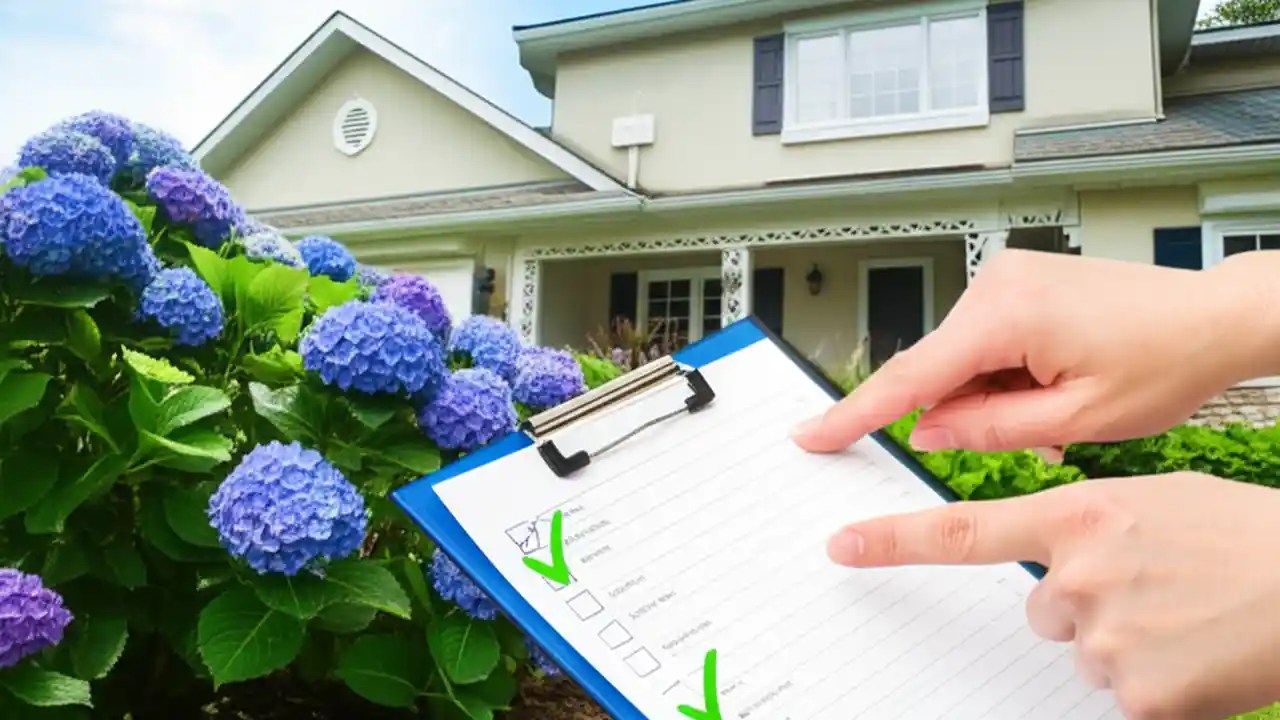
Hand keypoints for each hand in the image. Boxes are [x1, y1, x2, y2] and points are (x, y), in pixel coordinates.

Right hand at [792, 249, 1279, 453]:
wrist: (1214, 316)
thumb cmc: (1166, 360)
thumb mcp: (1076, 422)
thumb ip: (987, 430)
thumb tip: (929, 431)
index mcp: (1007, 315)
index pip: (911, 377)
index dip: (856, 413)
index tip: (813, 433)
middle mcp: (997, 282)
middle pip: (940, 369)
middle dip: (966, 409)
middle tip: (1036, 426)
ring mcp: (1007, 276)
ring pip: (962, 358)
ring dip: (991, 391)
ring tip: (1061, 398)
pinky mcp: (1018, 281)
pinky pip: (984, 339)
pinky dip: (1002, 371)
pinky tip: (1052, 379)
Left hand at [825, 472, 1279, 719]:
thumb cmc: (1241, 535)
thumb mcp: (1151, 503)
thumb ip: (1085, 528)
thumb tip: (1052, 566)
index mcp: (1080, 516)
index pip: (962, 532)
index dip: (893, 541)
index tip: (842, 546)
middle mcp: (1080, 575)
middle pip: (1039, 609)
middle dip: (1083, 603)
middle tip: (1151, 586)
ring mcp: (1107, 637)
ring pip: (1082, 650)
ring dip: (1122, 640)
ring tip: (1184, 614)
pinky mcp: (1139, 696)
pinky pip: (1121, 693)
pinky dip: (1154, 681)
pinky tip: (1195, 653)